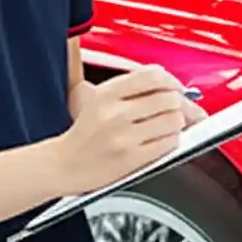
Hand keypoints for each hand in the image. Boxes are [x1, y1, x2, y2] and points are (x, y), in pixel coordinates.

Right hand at [49, 66, 206, 196]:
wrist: (62, 165)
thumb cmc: (84, 134)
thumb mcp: (98, 99)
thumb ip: (131, 89)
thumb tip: (172, 85)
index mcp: (107, 93)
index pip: (153, 76)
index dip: (172, 81)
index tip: (176, 89)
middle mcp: (115, 113)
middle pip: (169, 98)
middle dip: (179, 105)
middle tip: (177, 111)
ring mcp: (124, 137)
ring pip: (173, 121)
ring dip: (177, 124)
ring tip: (167, 127)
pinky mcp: (131, 159)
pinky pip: (168, 144)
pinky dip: (172, 141)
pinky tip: (162, 141)